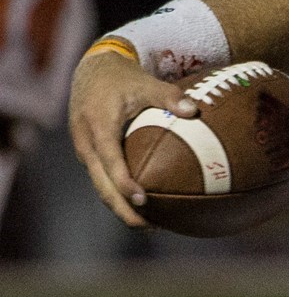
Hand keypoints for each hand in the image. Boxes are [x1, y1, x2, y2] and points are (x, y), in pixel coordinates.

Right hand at [68, 51, 200, 226]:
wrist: (92, 70)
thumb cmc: (122, 78)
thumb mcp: (145, 82)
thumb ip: (170, 96)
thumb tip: (194, 110)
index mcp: (98, 124)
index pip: (109, 159)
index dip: (123, 181)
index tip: (142, 199)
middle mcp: (86, 140)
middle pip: (101, 183)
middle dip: (121, 208)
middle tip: (148, 226)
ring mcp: (85, 149)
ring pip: (99, 185)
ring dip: (120, 207)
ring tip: (149, 225)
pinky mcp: (88, 154)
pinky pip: (101, 179)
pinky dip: (117, 195)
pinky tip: (141, 207)